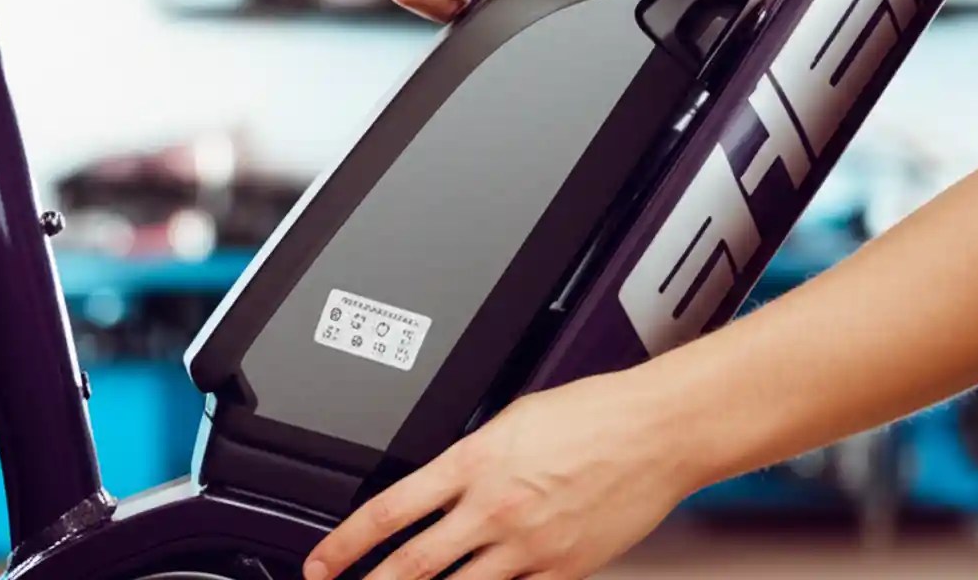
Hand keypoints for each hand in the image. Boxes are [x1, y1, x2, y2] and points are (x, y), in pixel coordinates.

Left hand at [302, 370, 697, 579]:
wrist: (655, 430)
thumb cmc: (595, 412)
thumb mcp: (513, 418)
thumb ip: (473, 456)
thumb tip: (444, 483)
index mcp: (473, 461)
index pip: (388, 512)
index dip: (343, 544)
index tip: (322, 563)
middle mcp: (492, 507)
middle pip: (410, 565)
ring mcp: (527, 545)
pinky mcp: (563, 570)